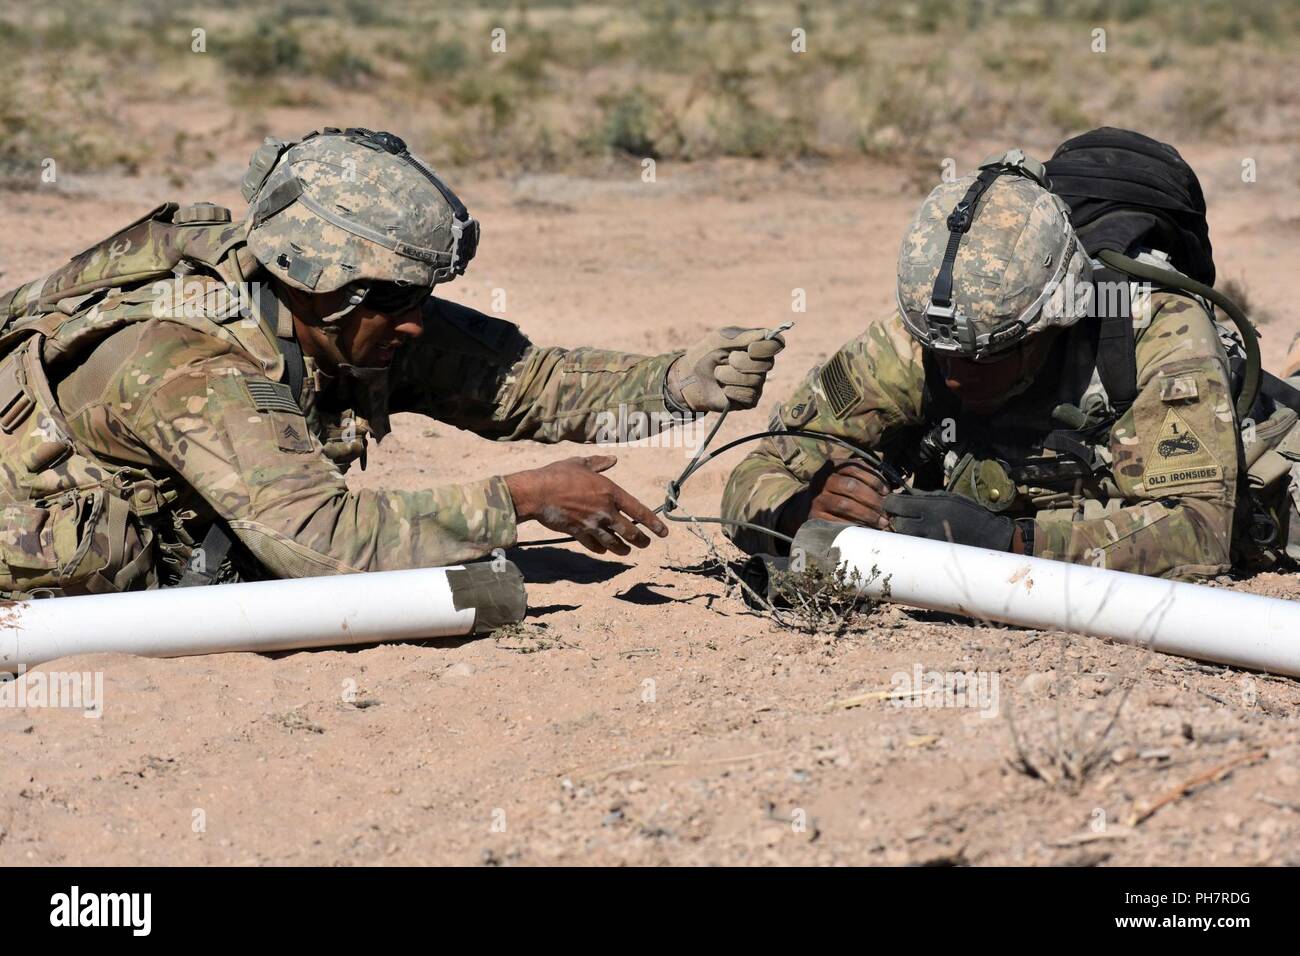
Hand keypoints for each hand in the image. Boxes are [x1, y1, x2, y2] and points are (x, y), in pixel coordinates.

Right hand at [504, 455, 667, 555]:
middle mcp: (605, 511)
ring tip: (626, 550)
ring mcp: (592, 525)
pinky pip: (594, 546)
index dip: (654, 524)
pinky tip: (603, 550)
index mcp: (610, 492)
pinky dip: (600, 549)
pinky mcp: (579, 534)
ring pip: (615, 543)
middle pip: (630, 532)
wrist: (537, 492)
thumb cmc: (557, 474)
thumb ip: (599, 464)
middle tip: (645, 544)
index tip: (663, 532)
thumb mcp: (580, 463)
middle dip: (641, 540)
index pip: (639, 511)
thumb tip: (612, 460)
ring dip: (622, 548)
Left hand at [667, 327, 785, 412]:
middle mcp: (760, 365)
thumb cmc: (705, 354)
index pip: (776, 345)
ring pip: (755, 380)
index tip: (750, 349)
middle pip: (767, 364)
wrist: (690, 378)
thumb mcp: (721, 339)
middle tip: (727, 361)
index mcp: (756, 346)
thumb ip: (743, 336)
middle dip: (742, 362)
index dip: (767, 348)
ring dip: (731, 376)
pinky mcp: (750, 400)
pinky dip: (732, 391)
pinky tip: (724, 389)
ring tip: (719, 374)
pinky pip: (749, 395)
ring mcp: (757, 383)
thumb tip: (766, 334)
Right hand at [776, 460, 890, 537]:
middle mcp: (822, 479)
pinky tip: (866, 529)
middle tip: (887, 510)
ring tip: (881, 522)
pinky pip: (837, 521)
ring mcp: (817, 498)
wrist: (804, 508)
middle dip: (873, 499)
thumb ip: (866, 477)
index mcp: (832, 466)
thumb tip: (895, 487)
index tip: (887, 491)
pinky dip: (855, 525)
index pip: (855, 468)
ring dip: (867, 514)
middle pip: (851, 487)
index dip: (874, 480)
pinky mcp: (814, 516)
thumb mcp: (845, 477)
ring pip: (846, 505)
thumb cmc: (834, 492)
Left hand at [883, 489, 1015, 550]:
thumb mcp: (948, 497)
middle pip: (898, 523)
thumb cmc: (969, 513)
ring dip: (903, 534)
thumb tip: (901, 494)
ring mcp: (931, 542)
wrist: (991, 536)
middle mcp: (930, 524)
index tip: (891, 504)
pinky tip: (918, 541)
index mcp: (932, 506)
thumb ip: (924, 496)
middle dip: (896, 520)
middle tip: (901, 518)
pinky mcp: (935, 555)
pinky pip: (915, 550)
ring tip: (911, 529)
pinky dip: (913, 545)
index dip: (890, 504)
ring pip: (905, 538)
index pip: (897, 505)